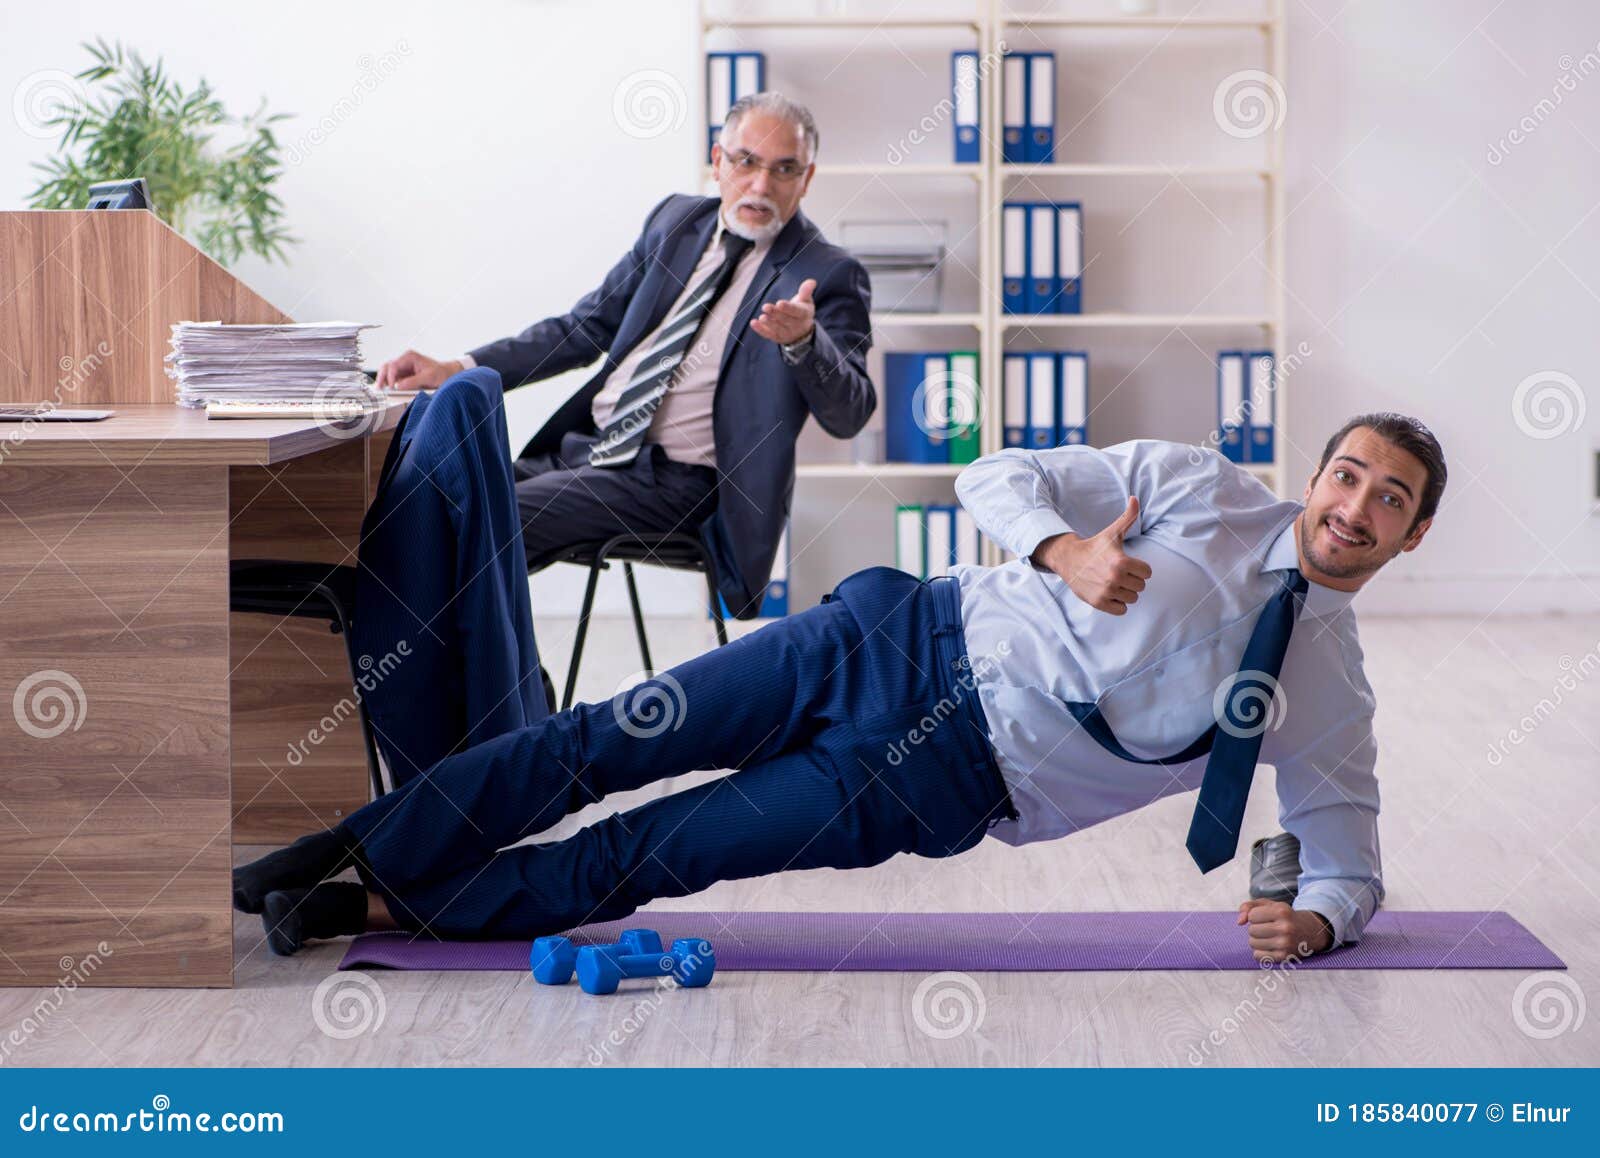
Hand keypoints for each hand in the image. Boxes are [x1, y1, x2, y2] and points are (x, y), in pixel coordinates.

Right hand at [376, 350, 461, 390]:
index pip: (393, 366)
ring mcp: (403, 369)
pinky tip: (387, 391)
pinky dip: (388, 385)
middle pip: (386, 368)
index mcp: (409, 357)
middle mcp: (404, 362)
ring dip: (383, 381)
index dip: (390, 377)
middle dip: (382, 378)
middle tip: (379, 389)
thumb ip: (414, 381)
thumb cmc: (441, 373)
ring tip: (380, 391)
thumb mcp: (429, 377)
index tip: (392, 388)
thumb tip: (399, 386)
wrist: (448, 375)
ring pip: (387, 373)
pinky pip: (392, 380)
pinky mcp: (404, 377)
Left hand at [750, 278, 815, 346]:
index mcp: (804, 315)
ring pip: (777, 329)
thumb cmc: (802, 310)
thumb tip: (812, 282)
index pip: (796, 311)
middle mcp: (796, 326)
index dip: (788, 308)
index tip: (779, 303)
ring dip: (769, 323)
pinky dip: (760, 330)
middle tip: (765, 307)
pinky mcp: (777, 337)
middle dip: (775, 314)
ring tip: (762, 317)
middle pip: (785, 320)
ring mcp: (787, 333)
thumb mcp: (806, 300)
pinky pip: (768, 334)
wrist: (802, 330)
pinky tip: (753, 323)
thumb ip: (806, 291)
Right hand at [1031, 496, 1151, 614]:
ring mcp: (1106, 592)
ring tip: (1113, 582)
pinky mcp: (1099, 603)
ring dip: (1125, 592)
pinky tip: (1110, 593)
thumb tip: (1135, 498)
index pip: (1147, 572)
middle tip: (1119, 573)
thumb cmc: (1094, 546)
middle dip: (1132, 580)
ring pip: (1132, 599)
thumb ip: (1128, 517)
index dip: (1140, 567)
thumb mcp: (1112, 532)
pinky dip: (1118, 604)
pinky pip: (1121, 610)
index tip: (1128, 563)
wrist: (1068, 559)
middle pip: (1141, 586)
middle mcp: (1114, 578)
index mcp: (1121, 561)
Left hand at [1237, 898, 1332, 962]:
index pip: (1252, 915)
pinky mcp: (1284, 957)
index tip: (1266, 917)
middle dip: (1256, 928)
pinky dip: (1259, 952)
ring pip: (1253, 943)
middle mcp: (1285, 928)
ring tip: (1270, 937)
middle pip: (1251, 930)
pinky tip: (1270, 946)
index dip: (1255, 916)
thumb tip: (1239, 922)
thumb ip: (1248, 906)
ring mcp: (1285, 944)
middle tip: (1268, 928)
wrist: (1310, 931)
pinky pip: (1257, 956)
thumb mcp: (1269, 905)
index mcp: (1282, 911)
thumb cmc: (1285, 917)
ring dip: (1257, 940)